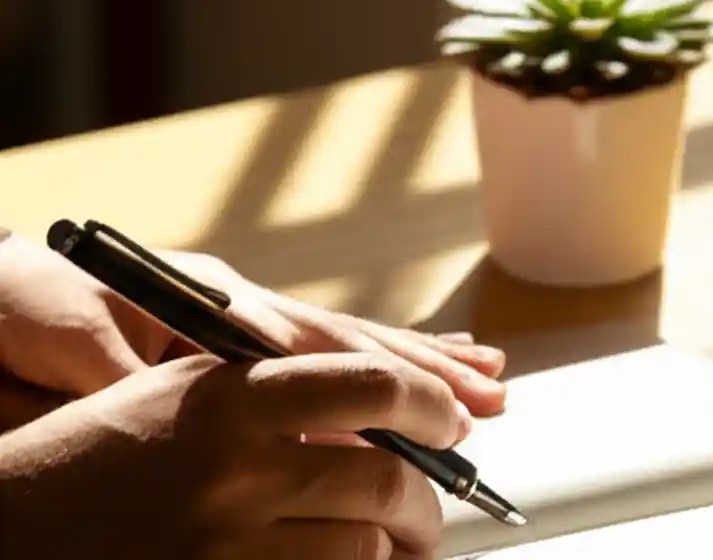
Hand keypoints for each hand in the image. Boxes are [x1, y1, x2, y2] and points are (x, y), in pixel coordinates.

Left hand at [0, 230, 505, 430]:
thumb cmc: (20, 309)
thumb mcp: (60, 340)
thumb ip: (136, 373)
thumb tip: (219, 402)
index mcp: (207, 298)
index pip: (310, 345)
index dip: (376, 377)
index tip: (433, 409)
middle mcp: (242, 301)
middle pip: (348, 339)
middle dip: (424, 369)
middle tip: (491, 396)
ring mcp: (246, 315)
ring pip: (349, 343)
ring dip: (422, 363)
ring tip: (488, 381)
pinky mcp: (240, 334)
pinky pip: (325, 354)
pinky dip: (382, 363)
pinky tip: (427, 369)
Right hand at [0, 352, 466, 558]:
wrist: (7, 532)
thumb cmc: (93, 459)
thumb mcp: (176, 392)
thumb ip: (274, 389)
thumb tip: (387, 404)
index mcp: (230, 396)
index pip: (370, 383)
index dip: (431, 399)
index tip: (453, 418)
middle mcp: (236, 468)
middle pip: (388, 479)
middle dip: (428, 499)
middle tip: (431, 506)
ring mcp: (229, 544)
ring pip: (366, 548)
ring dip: (391, 551)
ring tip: (391, 546)